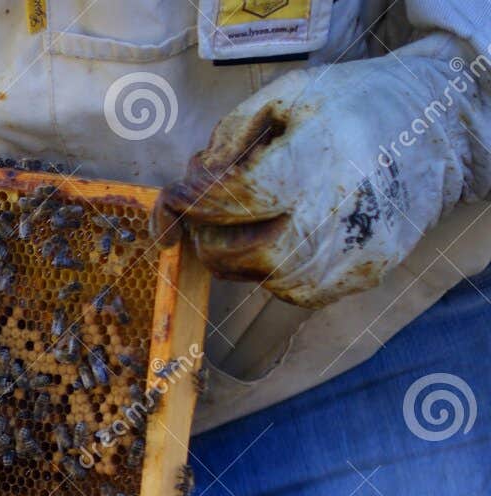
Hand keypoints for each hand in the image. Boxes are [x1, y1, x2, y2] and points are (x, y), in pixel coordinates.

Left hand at [153, 52, 471, 309]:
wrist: (433, 129)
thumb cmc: (351, 106)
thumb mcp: (288, 94)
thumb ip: (232, 132)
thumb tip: (195, 180)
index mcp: (318, 160)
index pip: (233, 200)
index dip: (190, 204)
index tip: (173, 197)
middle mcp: (338, 213)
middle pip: (238, 254)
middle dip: (206, 236)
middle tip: (203, 211)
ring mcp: (353, 252)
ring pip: (262, 280)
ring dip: (236, 255)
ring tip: (246, 218)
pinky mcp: (364, 274)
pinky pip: (294, 291)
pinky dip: (271, 269)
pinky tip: (281, 233)